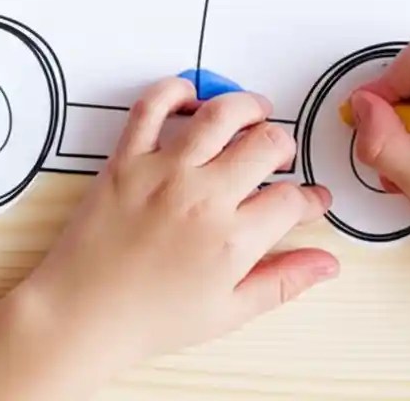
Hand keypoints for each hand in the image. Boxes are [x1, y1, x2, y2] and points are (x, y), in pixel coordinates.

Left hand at [18, 77, 336, 373]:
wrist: (82, 314)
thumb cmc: (150, 319)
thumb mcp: (228, 312)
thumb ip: (283, 282)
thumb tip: (327, 263)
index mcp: (233, 239)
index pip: (291, 200)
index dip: (310, 199)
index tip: (310, 200)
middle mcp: (203, 197)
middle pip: (267, 145)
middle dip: (284, 147)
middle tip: (279, 157)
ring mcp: (163, 173)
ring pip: (221, 114)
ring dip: (248, 106)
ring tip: (254, 112)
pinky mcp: (126, 160)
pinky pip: (152, 106)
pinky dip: (174, 90)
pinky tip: (191, 97)